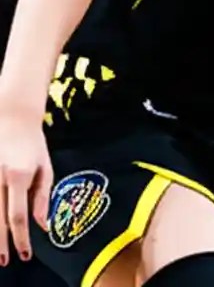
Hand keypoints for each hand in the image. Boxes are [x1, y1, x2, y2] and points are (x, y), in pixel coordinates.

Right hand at [0, 113, 53, 266]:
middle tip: (6, 261)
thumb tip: (42, 225)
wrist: (11, 117)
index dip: (21, 238)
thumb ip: (42, 197)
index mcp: (19, 176)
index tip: (24, 255)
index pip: (19, 216)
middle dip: (2, 243)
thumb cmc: (32, 144)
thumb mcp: (44, 167)